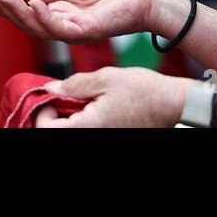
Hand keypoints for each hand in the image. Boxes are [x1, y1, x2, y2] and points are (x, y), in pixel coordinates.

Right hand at [0, 0, 152, 42]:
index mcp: (61, 13)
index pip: (29, 14)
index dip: (10, 7)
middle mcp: (64, 25)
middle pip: (30, 24)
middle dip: (9, 11)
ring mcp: (75, 31)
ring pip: (40, 28)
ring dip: (21, 14)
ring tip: (7, 0)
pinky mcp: (87, 32)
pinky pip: (60, 28)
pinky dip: (45, 17)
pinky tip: (34, 3)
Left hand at [37, 67, 189, 127]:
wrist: (174, 104)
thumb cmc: (144, 92)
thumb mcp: (106, 78)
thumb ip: (74, 84)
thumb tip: (51, 88)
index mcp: (86, 128)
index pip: (45, 129)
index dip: (42, 111)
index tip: (51, 97)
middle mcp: (92, 138)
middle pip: (58, 131)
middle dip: (56, 113)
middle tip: (66, 95)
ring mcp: (102, 137)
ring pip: (73, 130)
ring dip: (71, 116)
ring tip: (83, 98)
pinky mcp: (110, 135)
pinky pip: (88, 130)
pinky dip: (85, 119)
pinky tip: (95, 105)